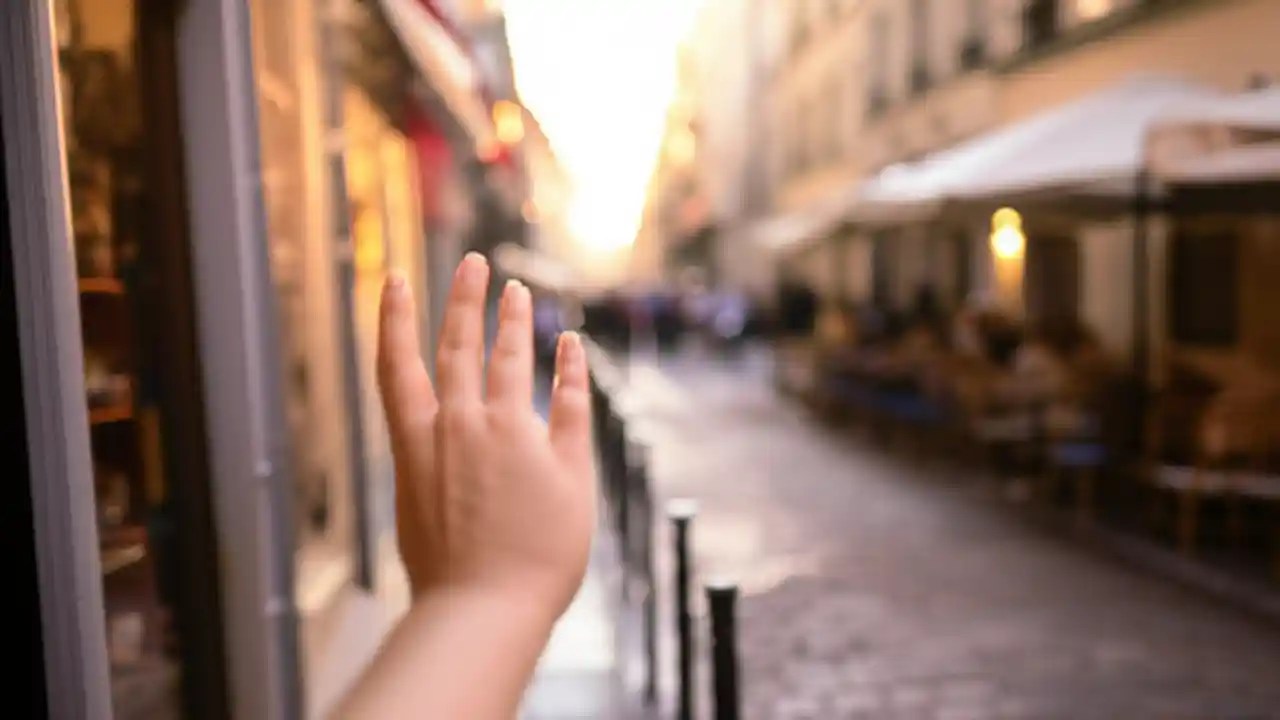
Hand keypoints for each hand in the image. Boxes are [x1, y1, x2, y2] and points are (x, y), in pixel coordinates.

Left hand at [377, 253, 595, 618]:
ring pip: (410, 362)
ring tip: (399, 281)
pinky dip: (388, 363)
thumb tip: (570, 351)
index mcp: (508, 424)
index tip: (518, 291)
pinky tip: (390, 349)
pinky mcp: (403, 465)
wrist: (481, 607)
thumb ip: (569, 409)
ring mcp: (424, 442)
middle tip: (472, 264)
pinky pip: (390, 399)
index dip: (517, 320)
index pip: (511, 354)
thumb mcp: (574, 479)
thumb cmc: (540, 553)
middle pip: (460, 344)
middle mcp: (460, 422)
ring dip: (405, 317)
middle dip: (468, 299)